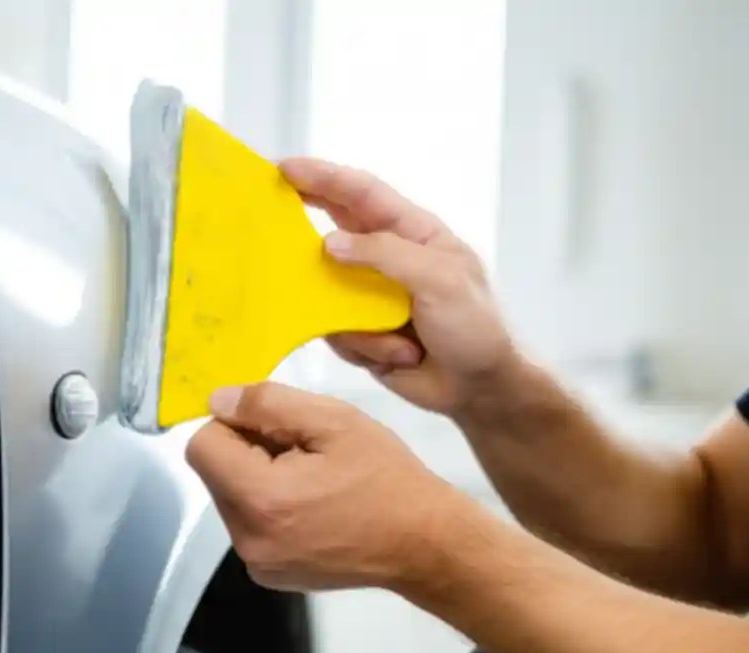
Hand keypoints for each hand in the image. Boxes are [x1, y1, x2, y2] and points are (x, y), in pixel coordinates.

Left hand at [185, 381, 476, 591]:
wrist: (426, 545)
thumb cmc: (386, 478)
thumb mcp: (334, 421)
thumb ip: (266, 404)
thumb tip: (217, 400)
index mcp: (260, 499)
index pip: (201, 446)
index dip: (233, 424)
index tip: (275, 424)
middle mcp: (248, 539)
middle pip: (214, 473)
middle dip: (248, 451)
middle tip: (304, 450)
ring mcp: (258, 563)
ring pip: (230, 496)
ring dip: (257, 478)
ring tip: (313, 478)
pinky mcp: (270, 574)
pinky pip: (249, 524)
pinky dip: (269, 507)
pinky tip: (312, 505)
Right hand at [280, 157, 518, 415]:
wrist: (481, 389)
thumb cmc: (475, 327)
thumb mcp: (440, 280)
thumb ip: (385, 255)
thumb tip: (327, 243)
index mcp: (412, 232)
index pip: (362, 193)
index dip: (323, 176)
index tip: (283, 167)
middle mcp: (385, 258)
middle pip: (332, 230)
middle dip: (302, 229)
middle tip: (267, 220)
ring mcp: (369, 296)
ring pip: (326, 293)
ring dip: (355, 321)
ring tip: (400, 338)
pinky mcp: (358, 332)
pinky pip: (334, 332)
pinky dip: (365, 348)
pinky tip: (402, 356)